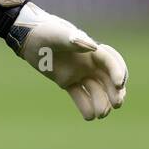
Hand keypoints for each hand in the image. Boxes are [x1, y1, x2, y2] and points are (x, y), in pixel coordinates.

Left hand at [13, 4, 127, 120]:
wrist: (29, 39)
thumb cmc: (46, 32)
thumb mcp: (57, 34)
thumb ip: (74, 39)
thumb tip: (93, 46)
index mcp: (90, 50)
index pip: (110, 61)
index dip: (117, 72)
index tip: (119, 84)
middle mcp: (88, 63)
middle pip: (107, 79)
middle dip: (114, 92)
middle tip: (117, 105)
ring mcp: (79, 73)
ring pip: (95, 90)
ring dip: (101, 102)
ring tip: (101, 115)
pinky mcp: (67, 82)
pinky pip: (79, 95)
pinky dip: (85, 106)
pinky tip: (89, 117)